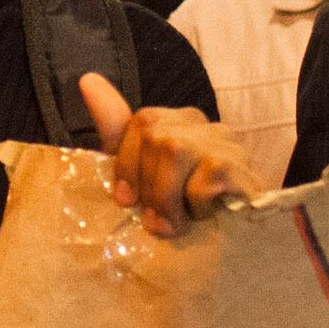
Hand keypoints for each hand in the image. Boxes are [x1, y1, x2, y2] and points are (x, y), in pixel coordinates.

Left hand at [81, 71, 262, 236]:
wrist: (234, 249)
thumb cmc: (181, 212)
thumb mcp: (141, 176)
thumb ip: (117, 133)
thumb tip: (87, 78)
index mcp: (177, 123)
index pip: (143, 120)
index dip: (127, 163)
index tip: (125, 199)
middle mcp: (203, 125)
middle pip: (155, 134)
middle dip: (147, 185)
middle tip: (154, 221)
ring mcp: (226, 143)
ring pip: (175, 150)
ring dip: (167, 199)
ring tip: (173, 226)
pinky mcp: (241, 167)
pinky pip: (205, 177)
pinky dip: (195, 206)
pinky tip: (207, 217)